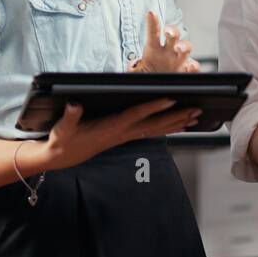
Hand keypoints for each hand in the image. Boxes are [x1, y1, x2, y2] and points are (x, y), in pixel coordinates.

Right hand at [35, 98, 200, 172]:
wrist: (61, 157)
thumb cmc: (64, 140)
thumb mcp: (64, 127)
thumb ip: (70, 116)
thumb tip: (74, 105)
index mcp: (111, 128)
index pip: (136, 115)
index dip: (153, 107)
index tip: (170, 99)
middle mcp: (122, 133)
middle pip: (155, 125)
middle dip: (176, 117)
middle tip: (196, 110)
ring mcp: (125, 136)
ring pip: (156, 130)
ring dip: (176, 123)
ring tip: (195, 117)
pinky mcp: (124, 137)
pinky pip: (150, 132)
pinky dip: (166, 128)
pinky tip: (177, 125)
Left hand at [130, 11, 197, 72]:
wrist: (158, 87)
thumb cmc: (149, 75)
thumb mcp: (138, 72)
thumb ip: (133, 69)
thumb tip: (130, 66)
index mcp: (154, 48)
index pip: (154, 33)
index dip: (152, 23)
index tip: (150, 13)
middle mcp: (168, 51)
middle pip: (173, 35)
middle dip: (172, 31)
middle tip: (168, 32)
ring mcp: (179, 60)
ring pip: (186, 47)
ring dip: (184, 46)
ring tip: (179, 48)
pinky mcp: (187, 71)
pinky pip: (193, 67)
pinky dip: (193, 66)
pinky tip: (190, 67)